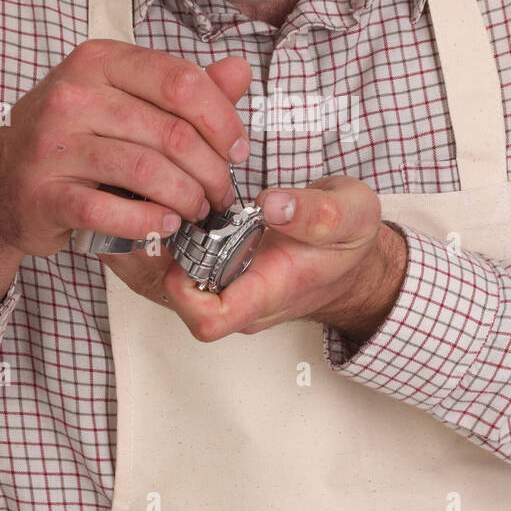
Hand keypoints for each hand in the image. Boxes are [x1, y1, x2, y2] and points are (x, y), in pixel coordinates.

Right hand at [0, 41, 251, 257]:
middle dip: (212, 171)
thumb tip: (239, 71)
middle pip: (172, 132)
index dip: (223, 119)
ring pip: (147, 172)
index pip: (181, 81)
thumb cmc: (74, 137)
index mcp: (100, 61)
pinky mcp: (42, 194)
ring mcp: (52, 146)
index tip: (238, 150)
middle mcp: (73, 96)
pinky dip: (148, 224)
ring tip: (197, 211)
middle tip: (221, 194)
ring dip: (187, 199)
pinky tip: (165, 226)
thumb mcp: (125, 98)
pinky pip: (109, 212)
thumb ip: (185, 89)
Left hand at [98, 174, 408, 344]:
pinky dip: (171, 228)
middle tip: (158, 202)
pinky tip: (172, 191)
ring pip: (170, 274)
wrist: (354, 260)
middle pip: (173, 297)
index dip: (180, 289)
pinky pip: (181, 260)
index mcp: (267, 292)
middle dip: (156, 251)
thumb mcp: (350, 215)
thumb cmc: (350, 242)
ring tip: (160, 191)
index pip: (208, 319)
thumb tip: (274, 203)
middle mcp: (238, 298)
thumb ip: (315, 212)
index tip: (183, 242)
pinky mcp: (220, 267)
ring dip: (160, 235)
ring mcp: (227, 285)